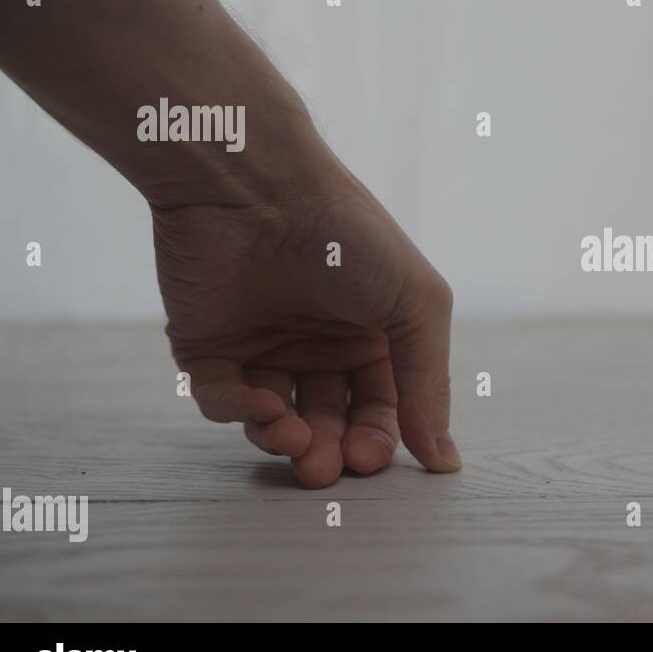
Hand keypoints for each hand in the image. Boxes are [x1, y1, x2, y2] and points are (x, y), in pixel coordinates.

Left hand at [152, 165, 460, 487]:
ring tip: (295, 442)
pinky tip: (261, 404)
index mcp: (373, 334)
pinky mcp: (208, 345)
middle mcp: (319, 344)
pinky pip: (222, 399)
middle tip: (328, 466)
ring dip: (287, 440)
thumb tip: (444, 462)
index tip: (370, 458)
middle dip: (331, 449)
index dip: (378, 439)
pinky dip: (240, 411)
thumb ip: (430, 384)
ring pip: (276, 420)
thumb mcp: (417, 304)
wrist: (256, 186)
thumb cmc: (348, 236)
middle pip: (329, 421)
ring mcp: (263, 345)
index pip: (381, 408)